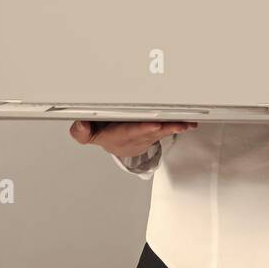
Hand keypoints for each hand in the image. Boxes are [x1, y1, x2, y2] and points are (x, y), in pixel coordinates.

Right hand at [69, 120, 197, 158]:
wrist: (115, 143)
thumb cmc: (103, 132)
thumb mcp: (86, 134)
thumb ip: (81, 131)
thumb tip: (80, 124)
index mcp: (115, 137)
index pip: (127, 132)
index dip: (139, 129)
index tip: (152, 124)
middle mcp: (132, 139)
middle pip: (147, 132)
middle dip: (160, 128)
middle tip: (172, 124)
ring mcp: (144, 138)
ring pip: (159, 133)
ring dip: (172, 129)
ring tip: (184, 124)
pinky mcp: (153, 135)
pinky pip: (166, 131)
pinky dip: (177, 127)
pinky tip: (188, 124)